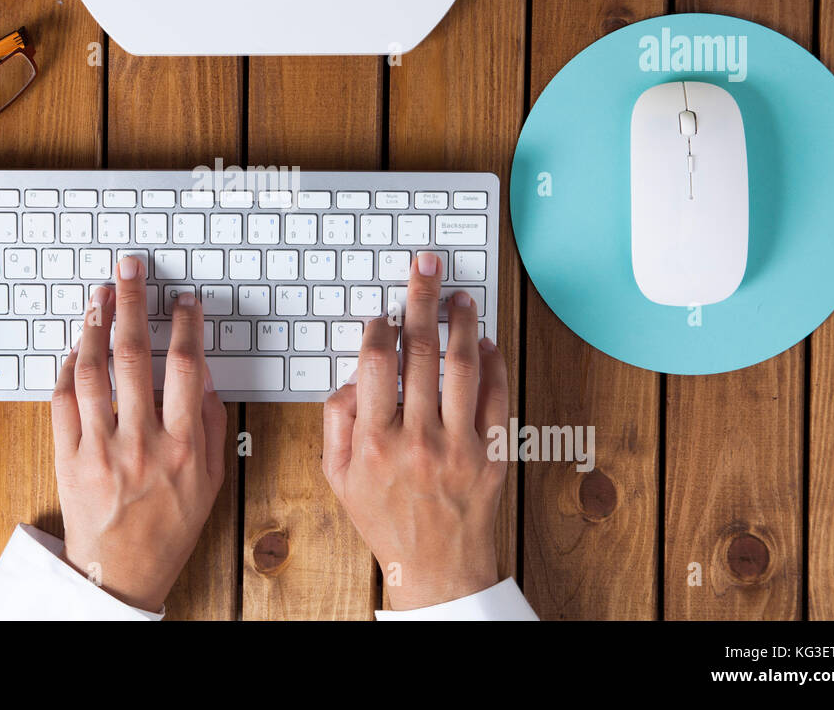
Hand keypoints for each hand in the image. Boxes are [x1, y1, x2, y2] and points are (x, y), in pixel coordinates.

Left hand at [51, 256, 227, 611]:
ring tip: (101, 295)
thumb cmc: (169, 527)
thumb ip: (209, 424)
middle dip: (132, 302)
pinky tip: (78, 345)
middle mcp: (139, 442)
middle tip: (130, 267)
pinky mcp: (67, 456)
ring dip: (95, 324)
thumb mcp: (210, 481)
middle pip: (133, 355)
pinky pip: (62, 400)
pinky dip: (68, 366)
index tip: (184, 299)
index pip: (185, 367)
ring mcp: (98, 448)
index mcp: (181, 445)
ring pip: (91, 371)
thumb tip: (202, 374)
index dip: (186, 324)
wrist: (120, 572)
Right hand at [322, 251, 509, 610]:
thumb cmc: (385, 519)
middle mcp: (419, 438)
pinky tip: (485, 340)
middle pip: (422, 350)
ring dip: (462, 321)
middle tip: (424, 266)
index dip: (379, 328)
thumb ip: (337, 420)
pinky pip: (496, 395)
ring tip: (459, 296)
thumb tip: (355, 375)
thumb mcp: (338, 475)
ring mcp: (460, 444)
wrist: (436, 567)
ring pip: (464, 365)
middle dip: (421, 299)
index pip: (376, 362)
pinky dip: (493, 361)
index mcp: (375, 441)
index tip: (382, 314)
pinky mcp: (493, 451)